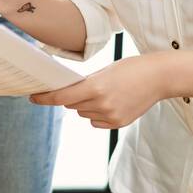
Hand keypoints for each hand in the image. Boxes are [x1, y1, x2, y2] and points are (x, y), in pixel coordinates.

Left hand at [30, 54, 168, 128]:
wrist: (160, 77)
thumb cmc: (132, 68)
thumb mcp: (105, 71)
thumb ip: (86, 84)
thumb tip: (67, 93)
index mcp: (95, 88)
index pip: (61, 97)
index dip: (44, 98)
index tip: (33, 97)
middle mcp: (101, 104)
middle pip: (71, 105)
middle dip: (72, 97)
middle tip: (85, 87)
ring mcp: (110, 116)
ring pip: (83, 113)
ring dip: (86, 105)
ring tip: (107, 92)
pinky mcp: (118, 124)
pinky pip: (95, 122)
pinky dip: (97, 114)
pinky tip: (113, 103)